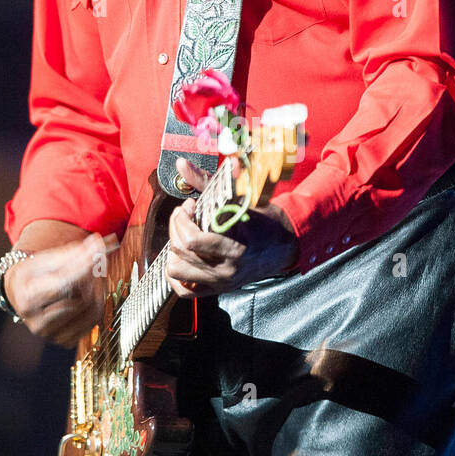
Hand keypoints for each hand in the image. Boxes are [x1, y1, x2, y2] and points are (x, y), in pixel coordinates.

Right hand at [3, 223, 119, 345]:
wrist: (21, 295)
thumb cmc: (35, 274)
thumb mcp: (46, 259)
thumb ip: (73, 252)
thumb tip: (99, 244)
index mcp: (27, 298)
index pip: (63, 283)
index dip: (84, 266)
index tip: (98, 250)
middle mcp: (37, 322)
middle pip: (80, 297)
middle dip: (91, 276)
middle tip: (93, 261)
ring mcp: (51, 334)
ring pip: (90, 310)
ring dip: (96, 288)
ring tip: (89, 276)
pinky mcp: (64, 341)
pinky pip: (93, 321)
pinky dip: (97, 303)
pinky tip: (88, 292)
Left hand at [165, 157, 299, 298]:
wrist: (280, 246)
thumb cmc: (259, 222)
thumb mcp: (235, 199)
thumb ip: (205, 181)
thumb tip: (181, 164)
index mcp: (234, 247)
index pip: (192, 240)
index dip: (182, 219)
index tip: (190, 206)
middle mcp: (226, 269)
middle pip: (180, 251)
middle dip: (177, 226)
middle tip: (186, 215)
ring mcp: (220, 282)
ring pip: (175, 271)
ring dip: (174, 249)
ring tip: (184, 236)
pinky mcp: (215, 290)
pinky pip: (183, 291)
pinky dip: (175, 275)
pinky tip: (181, 257)